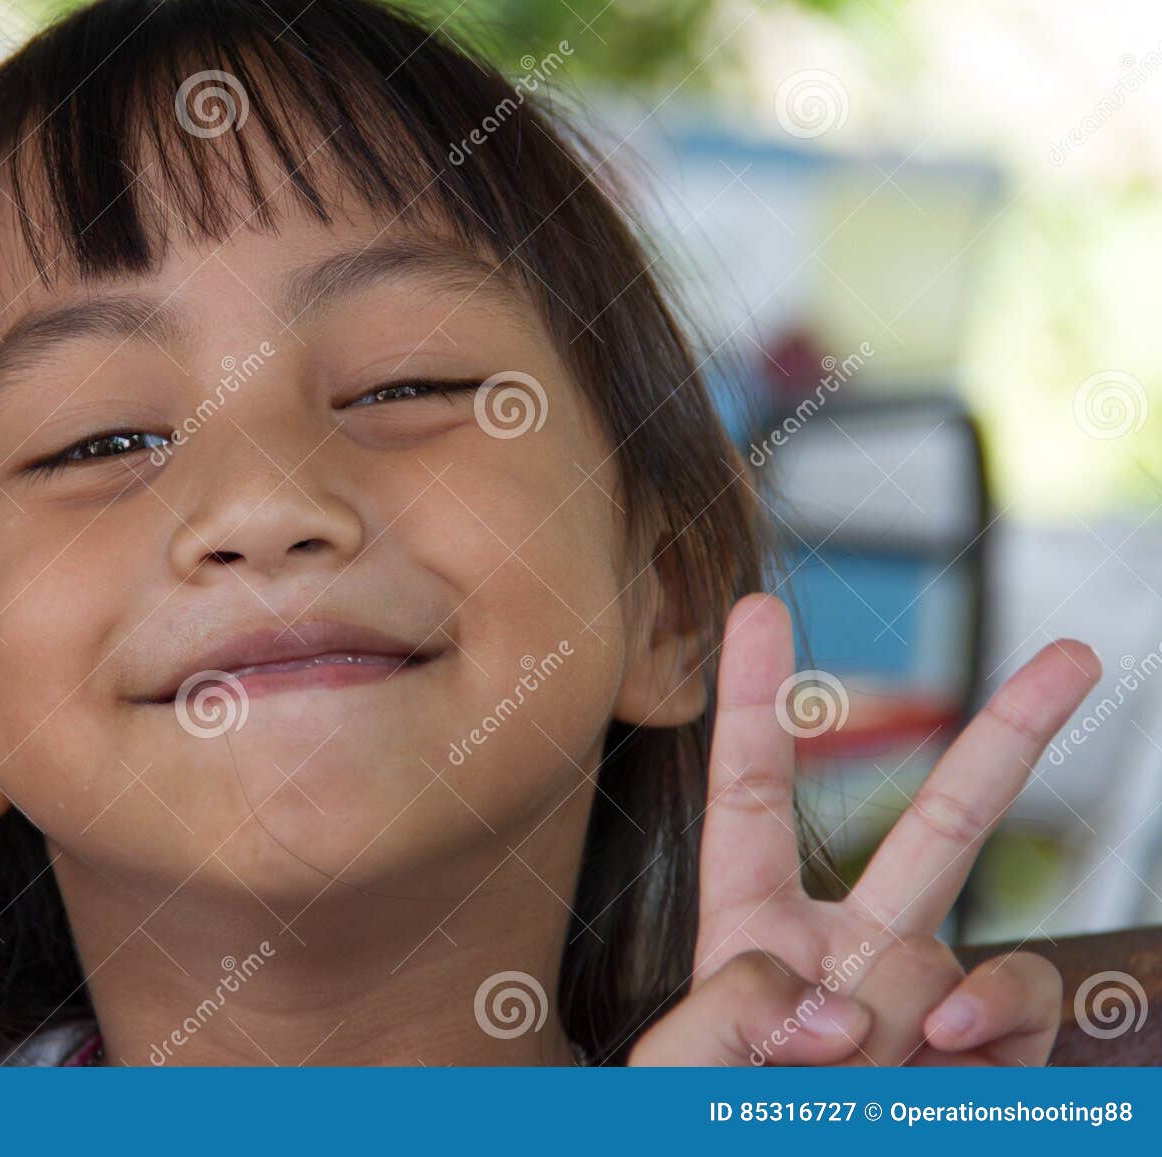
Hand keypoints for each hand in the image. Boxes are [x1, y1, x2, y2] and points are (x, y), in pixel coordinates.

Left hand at [629, 593, 1097, 1064]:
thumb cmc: (684, 1132)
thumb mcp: (666, 1074)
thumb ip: (730, 1013)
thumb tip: (840, 998)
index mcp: (751, 926)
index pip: (751, 794)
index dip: (751, 699)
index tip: (759, 608)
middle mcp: (851, 950)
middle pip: (939, 825)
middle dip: (1011, 737)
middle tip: (1080, 653)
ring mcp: (926, 1006)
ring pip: (951, 951)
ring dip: (914, 1001)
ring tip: (866, 1058)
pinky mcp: (981, 1059)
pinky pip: (1015, 1009)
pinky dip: (994, 1021)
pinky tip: (952, 1054)